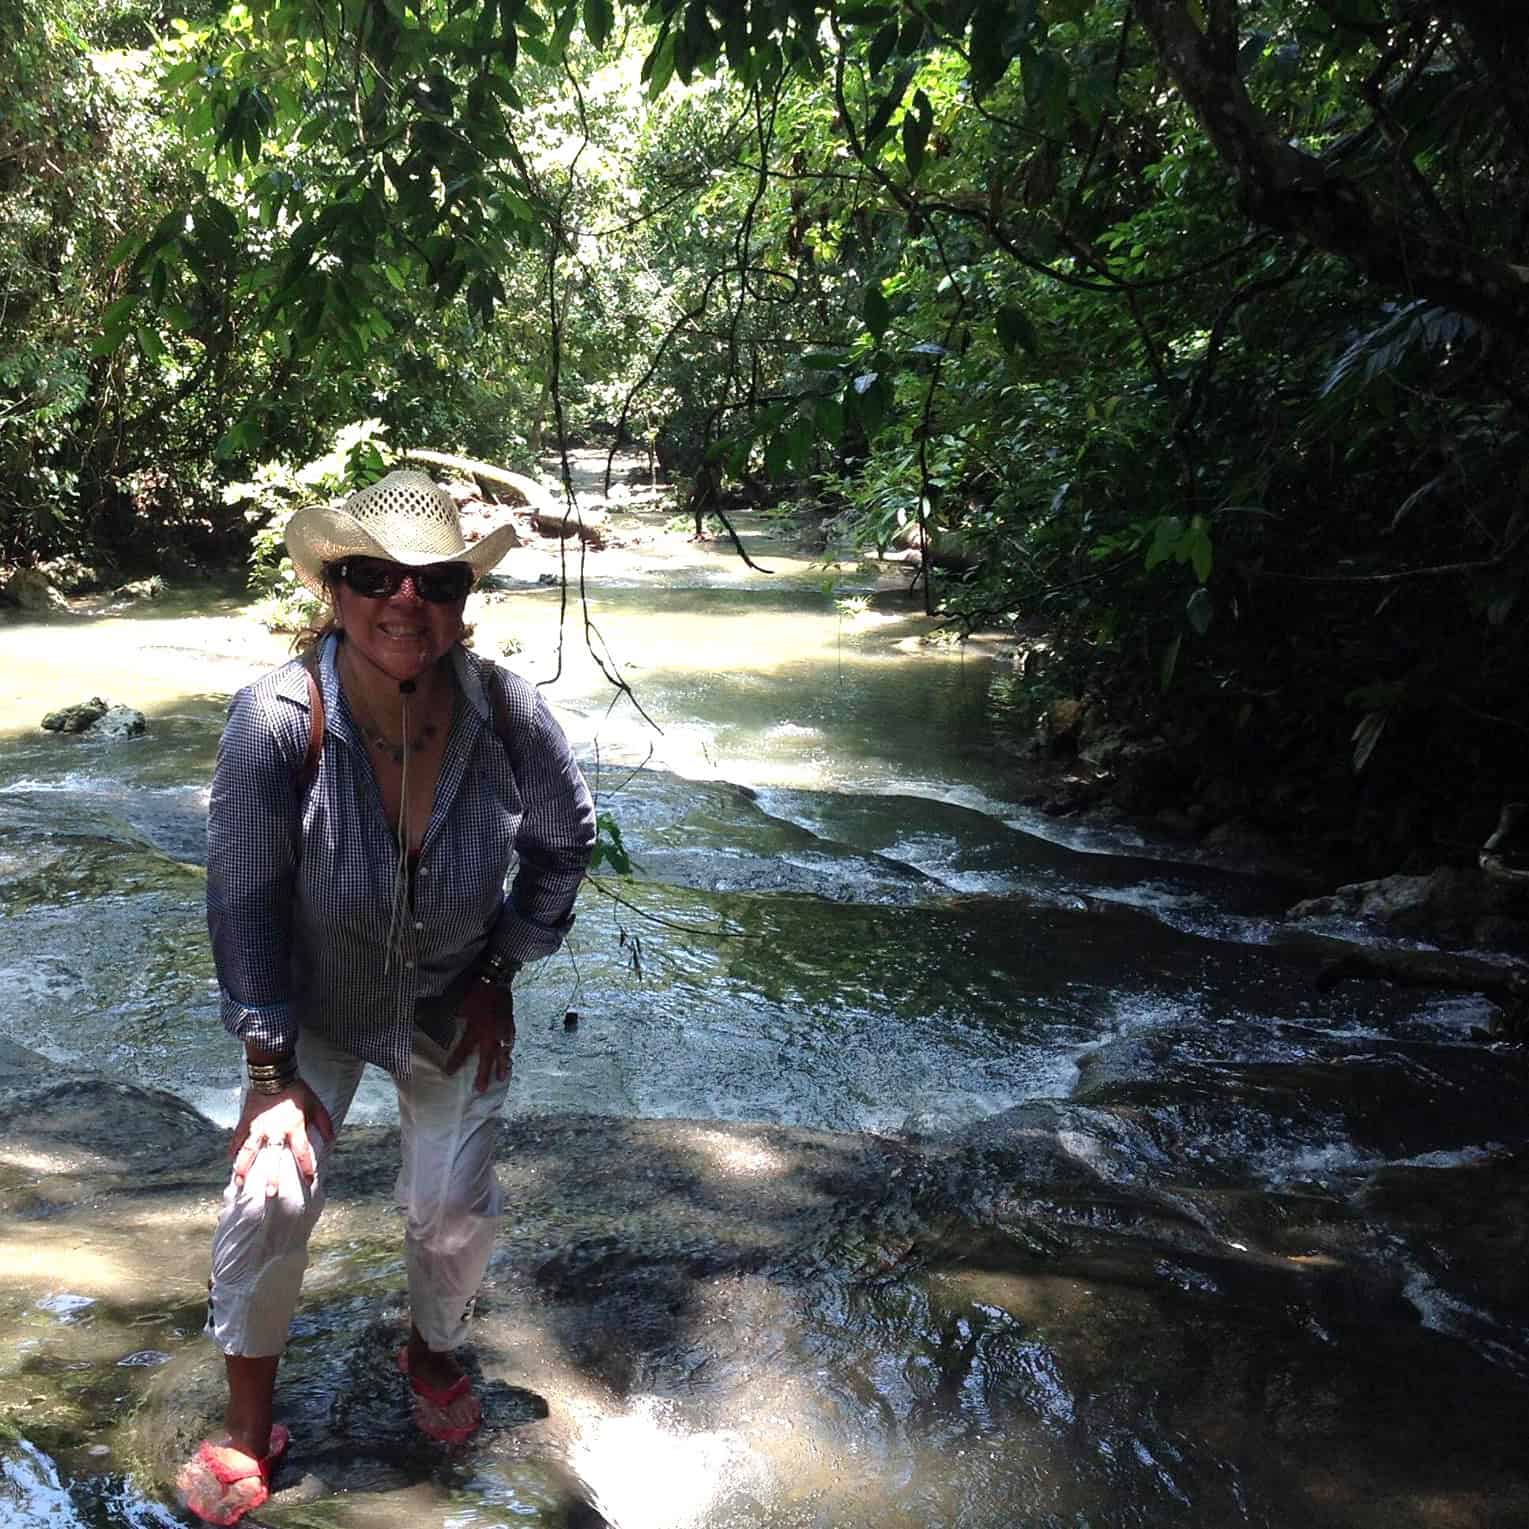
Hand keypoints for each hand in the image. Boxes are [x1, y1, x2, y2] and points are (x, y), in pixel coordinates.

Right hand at [230, 1080, 334, 1196]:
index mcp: (294, 1128)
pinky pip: (238, 1137)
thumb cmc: (297, 1090)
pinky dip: (234, 1148)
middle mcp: (275, 1131)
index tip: (310, 1181)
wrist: (274, 1074)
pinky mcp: (246, 1122)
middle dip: (272, 1177)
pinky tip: (230, 1159)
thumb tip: (332, 1139)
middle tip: (271, 1194)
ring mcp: (258, 1128)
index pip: (303, 1153)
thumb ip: (324, 1123)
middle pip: (274, 1158)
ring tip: (239, 1182)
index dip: (308, 1168)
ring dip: (244, 1168)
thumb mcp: (315, 1104)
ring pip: (249, 1152)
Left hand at [449, 981, 515, 1092]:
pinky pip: (510, 1040)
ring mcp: (503, 1030)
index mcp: (477, 1028)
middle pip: (487, 1058)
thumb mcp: (460, 1004)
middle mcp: (491, 1033)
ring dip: (501, 1066)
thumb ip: (452, 1017)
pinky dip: (509, 1049)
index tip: (449, 1073)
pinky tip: (509, 1055)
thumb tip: (431, 1020)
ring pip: (502, 1052)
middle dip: (483, 1074)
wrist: (496, 979)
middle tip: (480, 1089)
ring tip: (500, 1078)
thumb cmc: (476, 991)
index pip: (464, 1049)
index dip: (456, 1062)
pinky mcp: (510, 1024)